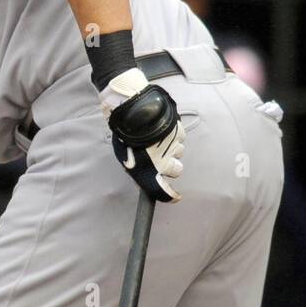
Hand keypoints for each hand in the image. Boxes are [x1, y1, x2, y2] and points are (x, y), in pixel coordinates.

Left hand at [100, 67, 184, 203]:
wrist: (133, 109)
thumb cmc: (125, 133)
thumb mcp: (124, 156)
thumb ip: (136, 170)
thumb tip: (143, 181)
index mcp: (150, 170)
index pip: (164, 192)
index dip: (170, 196)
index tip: (174, 197)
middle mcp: (165, 161)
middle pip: (177, 170)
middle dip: (171, 167)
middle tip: (161, 158)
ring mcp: (174, 145)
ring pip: (179, 152)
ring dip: (171, 149)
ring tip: (158, 139)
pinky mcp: (179, 131)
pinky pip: (181, 138)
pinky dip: (174, 136)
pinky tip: (164, 130)